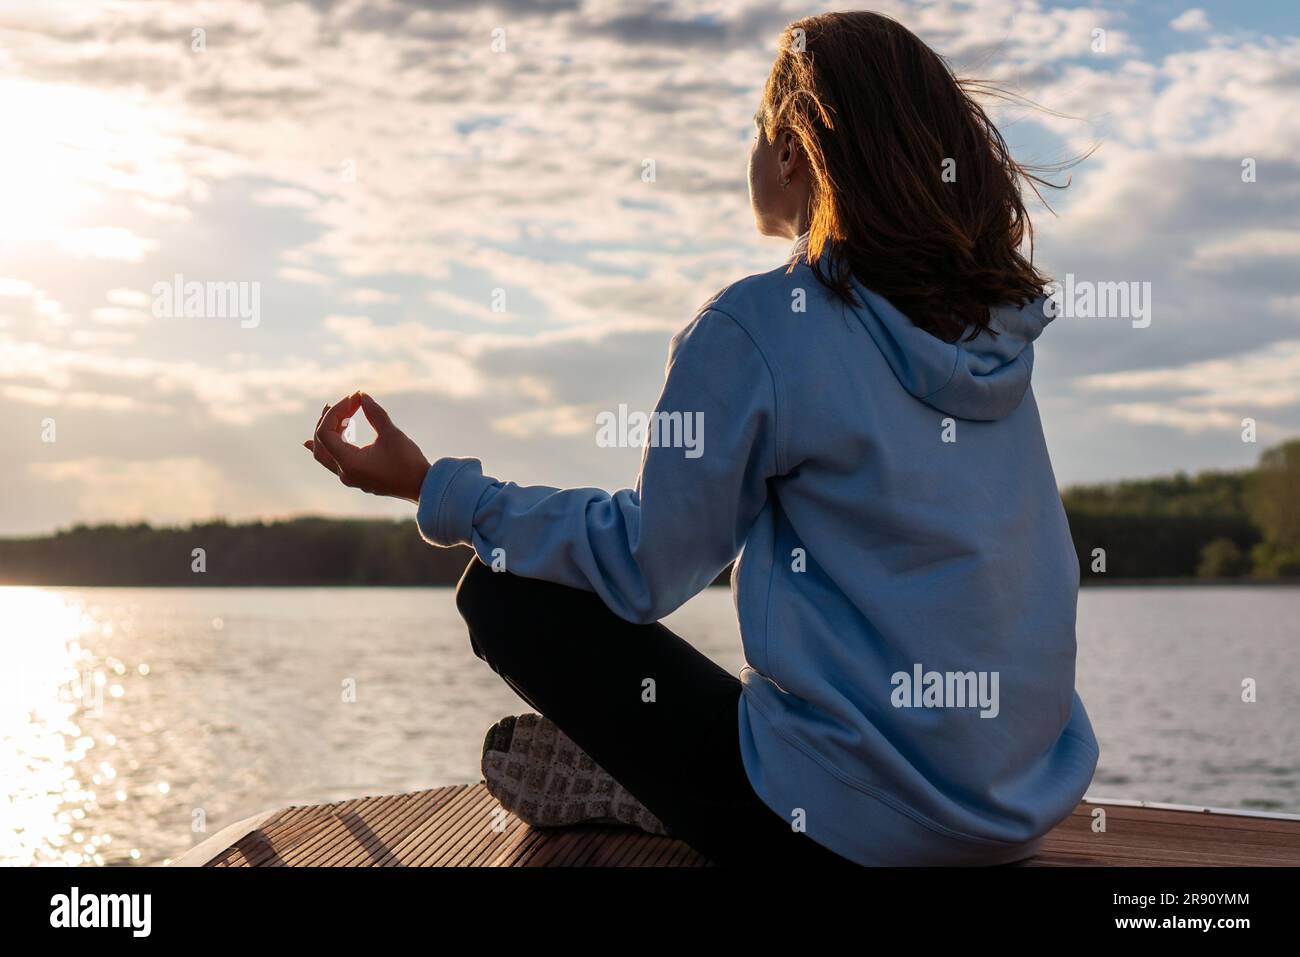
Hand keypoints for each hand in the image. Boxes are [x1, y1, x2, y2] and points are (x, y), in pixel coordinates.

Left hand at [303, 392, 430, 502]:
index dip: (336, 411)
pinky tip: (317, 440)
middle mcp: (345, 473)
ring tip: (336, 413)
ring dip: (327, 432)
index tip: (355, 398)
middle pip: (320, 444)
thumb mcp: (392, 434)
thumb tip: (362, 395)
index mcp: (350, 464)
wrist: (423, 486)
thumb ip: (375, 413)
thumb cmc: (409, 461)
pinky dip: (330, 446)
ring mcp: (350, 477)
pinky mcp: (357, 477)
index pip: (326, 433)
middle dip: (328, 419)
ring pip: (324, 454)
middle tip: (343, 402)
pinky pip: (333, 461)